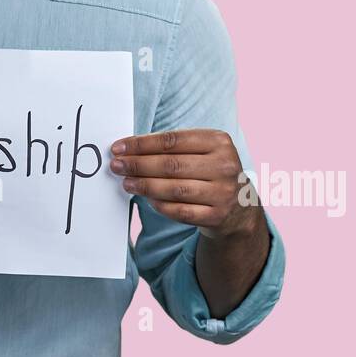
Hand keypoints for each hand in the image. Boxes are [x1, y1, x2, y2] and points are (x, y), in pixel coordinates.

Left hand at [110, 128, 260, 239]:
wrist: (239, 206)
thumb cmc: (209, 171)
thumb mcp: (202, 150)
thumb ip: (173, 146)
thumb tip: (129, 148)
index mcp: (219, 141)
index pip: (172, 140)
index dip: (141, 144)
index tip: (119, 148)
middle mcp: (225, 166)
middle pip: (171, 165)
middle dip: (138, 165)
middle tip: (117, 165)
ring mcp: (223, 193)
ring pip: (174, 189)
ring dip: (145, 186)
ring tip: (126, 182)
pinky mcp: (217, 216)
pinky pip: (180, 211)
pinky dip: (160, 205)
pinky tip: (146, 198)